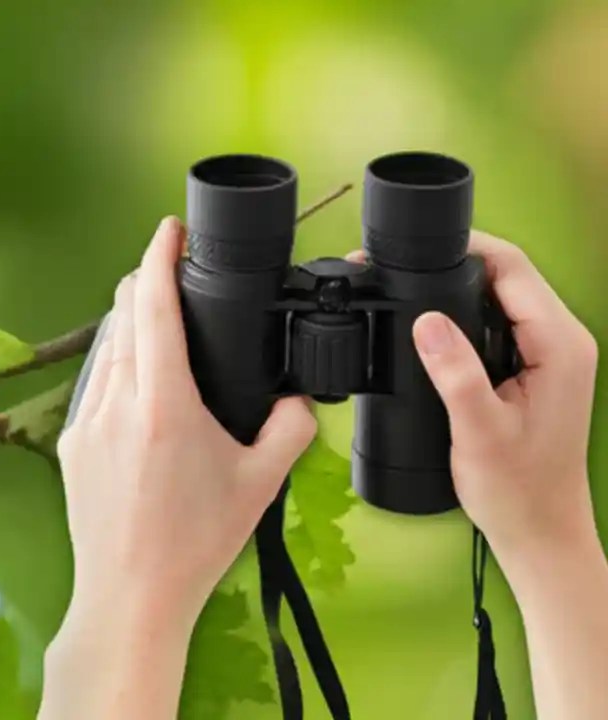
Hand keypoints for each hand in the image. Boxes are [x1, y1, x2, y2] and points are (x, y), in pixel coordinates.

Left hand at [40, 218, 316, 719]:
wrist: (129, 593)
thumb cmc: (194, 542)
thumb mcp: (260, 483)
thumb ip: (289, 429)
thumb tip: (297, 401)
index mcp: (163, 401)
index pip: (156, 305)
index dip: (160, 256)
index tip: (168, 229)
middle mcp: (116, 402)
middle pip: (123, 315)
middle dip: (145, 281)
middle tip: (169, 267)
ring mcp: (86, 422)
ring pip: (105, 349)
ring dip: (128, 322)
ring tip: (154, 315)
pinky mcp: (70, 446)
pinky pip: (93, 386)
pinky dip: (115, 365)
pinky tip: (134, 377)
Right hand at [392, 229, 607, 719]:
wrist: (540, 529)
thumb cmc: (518, 490)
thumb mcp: (479, 431)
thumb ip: (456, 373)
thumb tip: (428, 321)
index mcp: (559, 346)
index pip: (512, 269)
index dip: (466, 248)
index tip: (419, 247)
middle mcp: (564, 341)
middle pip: (507, 274)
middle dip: (456, 264)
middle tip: (403, 267)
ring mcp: (553, 353)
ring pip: (503, 296)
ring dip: (460, 289)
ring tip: (412, 290)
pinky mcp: (538, 366)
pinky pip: (502, 321)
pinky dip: (468, 316)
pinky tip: (437, 329)